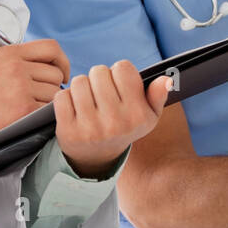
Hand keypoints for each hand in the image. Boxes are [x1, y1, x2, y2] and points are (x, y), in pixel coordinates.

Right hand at [0, 39, 70, 160]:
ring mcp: (20, 87)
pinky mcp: (24, 108)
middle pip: (55, 72)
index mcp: (9, 53)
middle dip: (51, 86)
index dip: (62, 60)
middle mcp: (15, 66)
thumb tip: (53, 64)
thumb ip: (22, 61)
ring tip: (24, 107)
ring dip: (46, 102)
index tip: (62, 72)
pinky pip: (49, 109)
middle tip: (36, 97)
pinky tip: (24, 116)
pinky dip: (41, 115)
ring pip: (55, 92)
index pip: (51, 47)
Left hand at [54, 61, 170, 177]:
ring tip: (88, 99)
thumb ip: (158, 95)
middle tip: (101, 92)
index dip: (119, 72)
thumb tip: (166, 79)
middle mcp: (115, 122)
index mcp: (137, 115)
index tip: (119, 84)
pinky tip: (74, 108)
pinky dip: (66, 98)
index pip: (123, 69)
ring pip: (79, 82)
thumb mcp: (148, 116)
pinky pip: (62, 96)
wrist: (96, 158)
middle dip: (99, 78)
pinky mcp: (68, 131)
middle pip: (99, 72)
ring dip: (82, 87)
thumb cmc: (124, 128)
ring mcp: (90, 128)